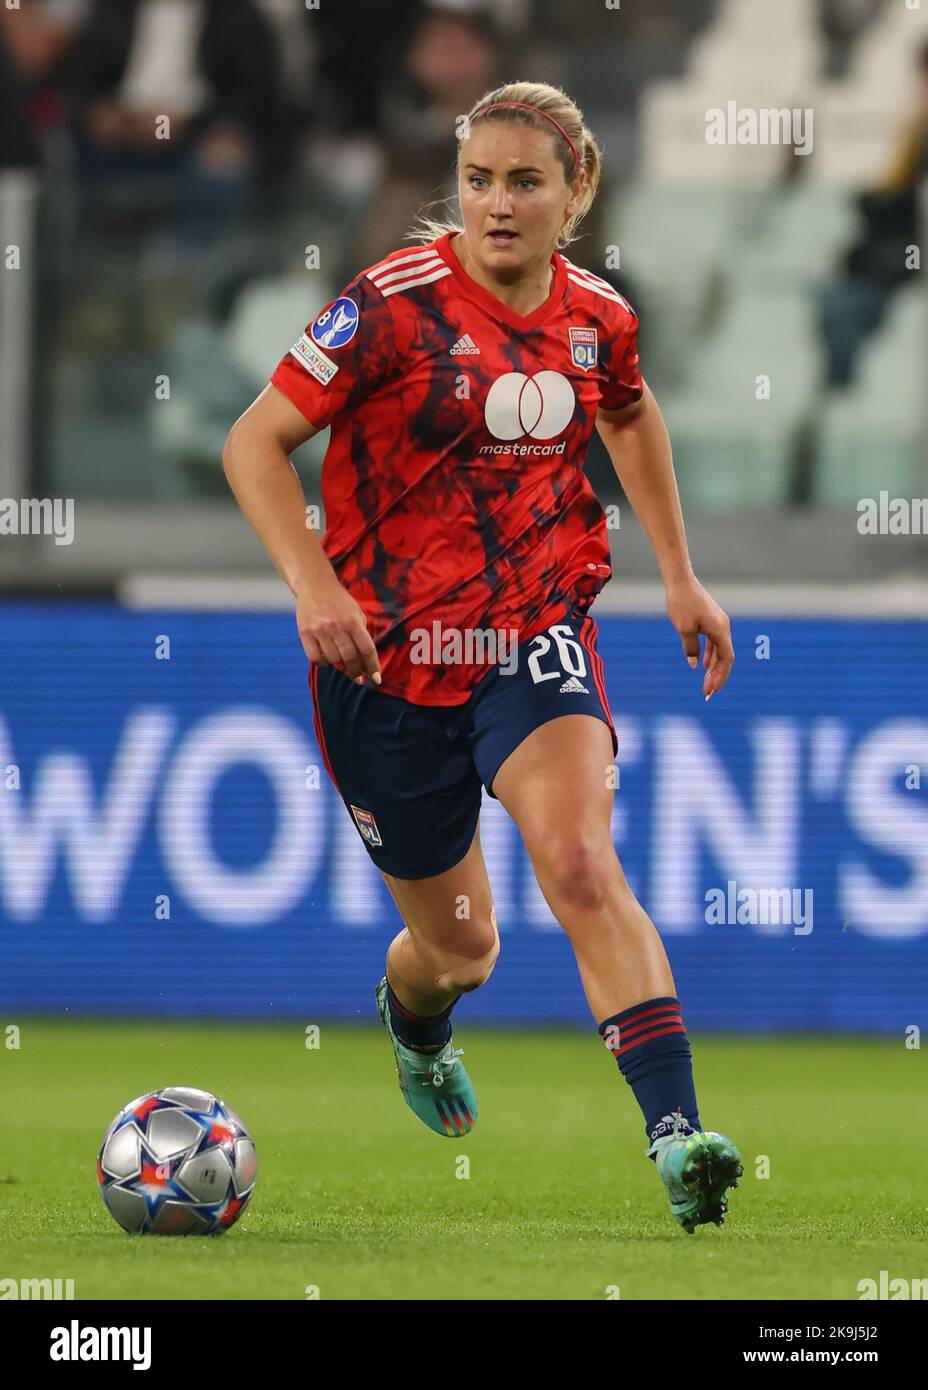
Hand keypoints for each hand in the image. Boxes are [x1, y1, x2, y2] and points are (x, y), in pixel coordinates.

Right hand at [296, 580, 380, 685]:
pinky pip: (315, 658)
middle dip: (357, 671)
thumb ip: (362, 634)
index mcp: (353, 621)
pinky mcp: (305, 633)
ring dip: (339, 666)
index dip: (373, 666)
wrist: (315, 586)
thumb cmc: (340, 602)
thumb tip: (366, 660)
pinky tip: (326, 659)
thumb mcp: (357, 613)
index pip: (367, 649)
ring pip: (333, 660)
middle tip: (359, 677)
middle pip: (350, 658)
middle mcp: (337, 626)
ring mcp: (320, 630)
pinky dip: (323, 663)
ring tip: (341, 663)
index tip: (376, 679)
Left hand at [665, 576, 733, 699]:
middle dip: (717, 676)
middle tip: (707, 693)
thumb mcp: (684, 629)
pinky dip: (710, 655)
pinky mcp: (711, 621)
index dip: (721, 676)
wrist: (680, 581)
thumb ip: (691, 648)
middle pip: (725, 657)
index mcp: (721, 630)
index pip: (726, 659)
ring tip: (706, 683)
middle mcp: (723, 627)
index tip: (713, 690)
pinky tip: (703, 665)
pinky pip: (714, 642)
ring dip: (713, 667)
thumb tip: (694, 664)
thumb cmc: (682, 603)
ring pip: (720, 650)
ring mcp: (718, 623)